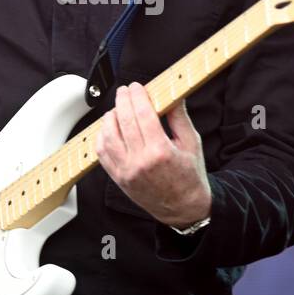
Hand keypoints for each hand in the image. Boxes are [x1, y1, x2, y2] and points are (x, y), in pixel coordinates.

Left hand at [96, 83, 211, 227]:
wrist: (183, 208)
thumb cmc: (189, 176)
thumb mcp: (191, 143)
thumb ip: (179, 117)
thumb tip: (172, 94)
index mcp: (160, 151)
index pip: (142, 114)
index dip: (137, 96)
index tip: (136, 87)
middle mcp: (140, 161)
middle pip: (124, 121)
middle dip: (123, 100)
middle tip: (125, 91)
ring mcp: (126, 171)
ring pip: (107, 136)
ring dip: (110, 117)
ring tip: (118, 109)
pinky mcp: (118, 178)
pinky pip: (102, 153)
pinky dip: (102, 136)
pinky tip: (110, 128)